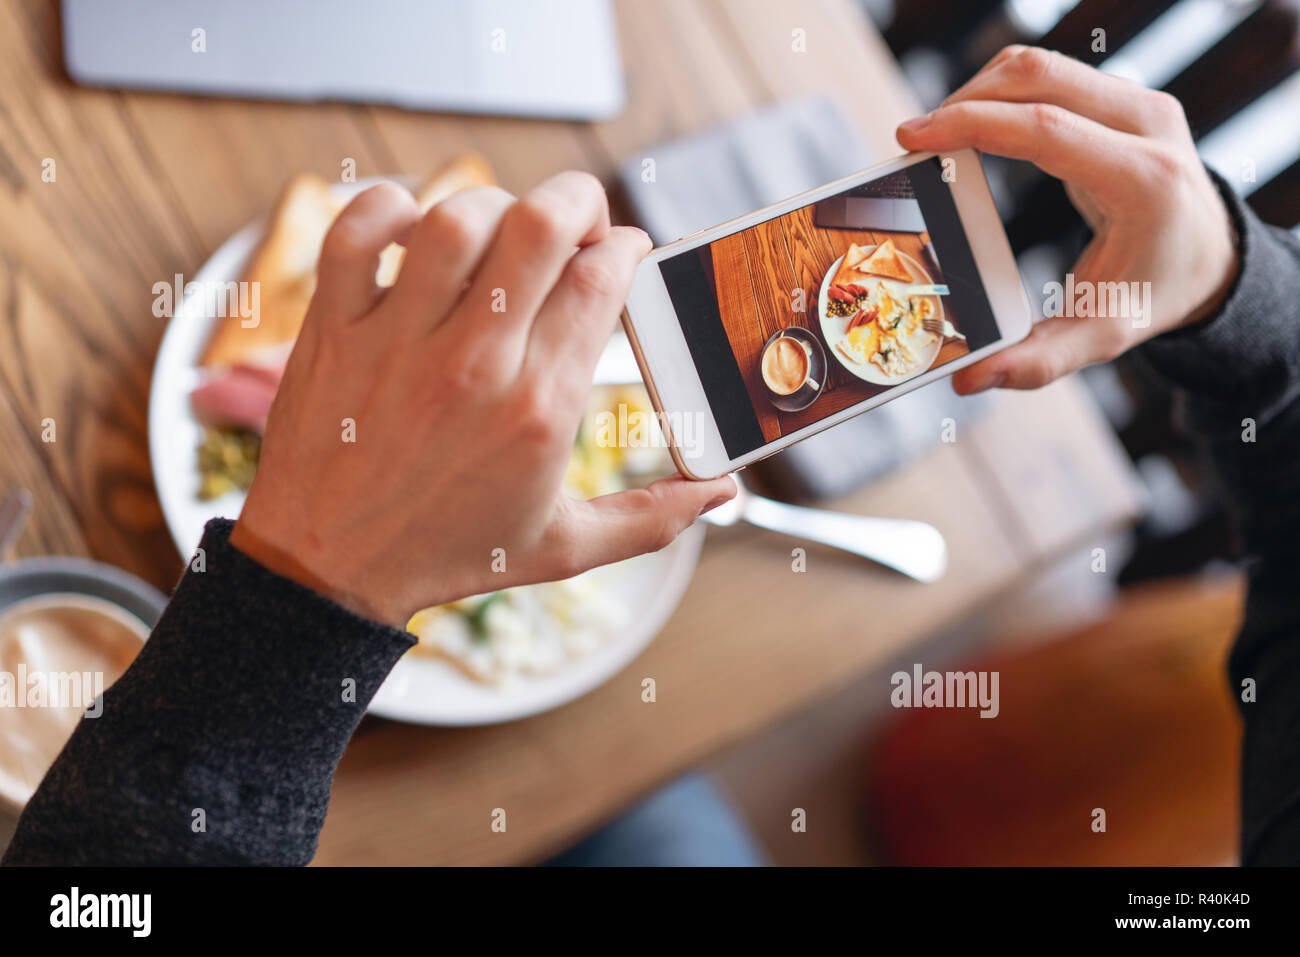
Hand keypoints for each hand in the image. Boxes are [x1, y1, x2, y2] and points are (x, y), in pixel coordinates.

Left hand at [230, 172, 735, 627]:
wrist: (331, 570)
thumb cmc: (449, 553)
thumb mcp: (564, 547)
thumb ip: (651, 518)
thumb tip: (721, 492)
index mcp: (540, 410)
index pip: (600, 284)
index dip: (625, 248)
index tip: (625, 251)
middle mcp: (474, 367)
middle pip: (540, 227)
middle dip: (577, 201)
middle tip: (578, 219)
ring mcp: (397, 343)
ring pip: (456, 219)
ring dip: (492, 206)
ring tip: (501, 231)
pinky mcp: (336, 331)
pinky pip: (358, 234)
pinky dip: (387, 209)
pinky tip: (413, 230)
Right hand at [896, 45, 1239, 393]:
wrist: (1210, 259)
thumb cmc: (1154, 294)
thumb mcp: (1101, 334)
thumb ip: (1037, 362)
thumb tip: (970, 379)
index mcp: (1144, 180)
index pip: (1046, 130)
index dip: (971, 125)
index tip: (914, 137)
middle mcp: (1148, 127)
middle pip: (1037, 79)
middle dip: (963, 100)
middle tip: (915, 141)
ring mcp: (1138, 103)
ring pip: (1039, 67)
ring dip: (979, 92)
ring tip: (941, 138)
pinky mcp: (1121, 96)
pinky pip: (1049, 76)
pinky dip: (1002, 93)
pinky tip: (976, 129)